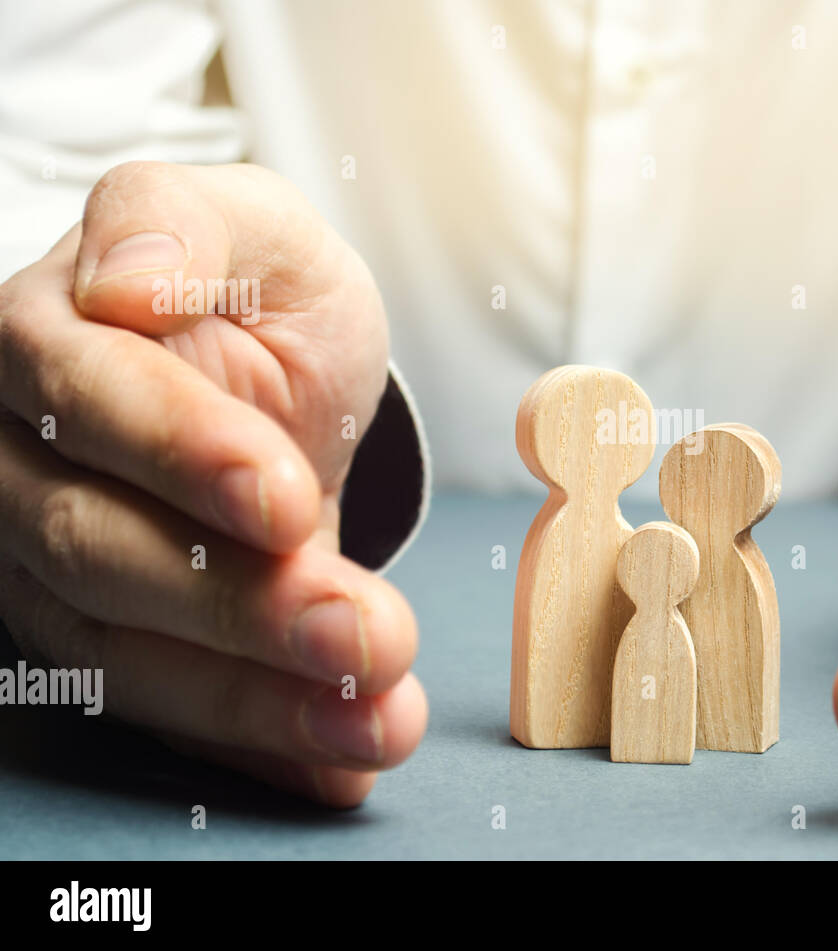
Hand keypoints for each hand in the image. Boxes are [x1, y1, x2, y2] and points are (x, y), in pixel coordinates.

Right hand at [0, 162, 425, 806]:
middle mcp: (24, 463)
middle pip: (102, 549)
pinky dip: (257, 744)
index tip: (287, 500)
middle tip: (371, 637)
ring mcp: (52, 566)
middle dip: (242, 607)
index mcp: (47, 340)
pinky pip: (167, 706)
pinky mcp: (110, 639)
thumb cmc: (257, 293)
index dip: (184, 457)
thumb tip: (124, 279)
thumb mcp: (255, 225)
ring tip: (380, 719)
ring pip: (127, 652)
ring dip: (261, 700)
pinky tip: (338, 763)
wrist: (264, 374)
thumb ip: (186, 224)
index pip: (92, 402)